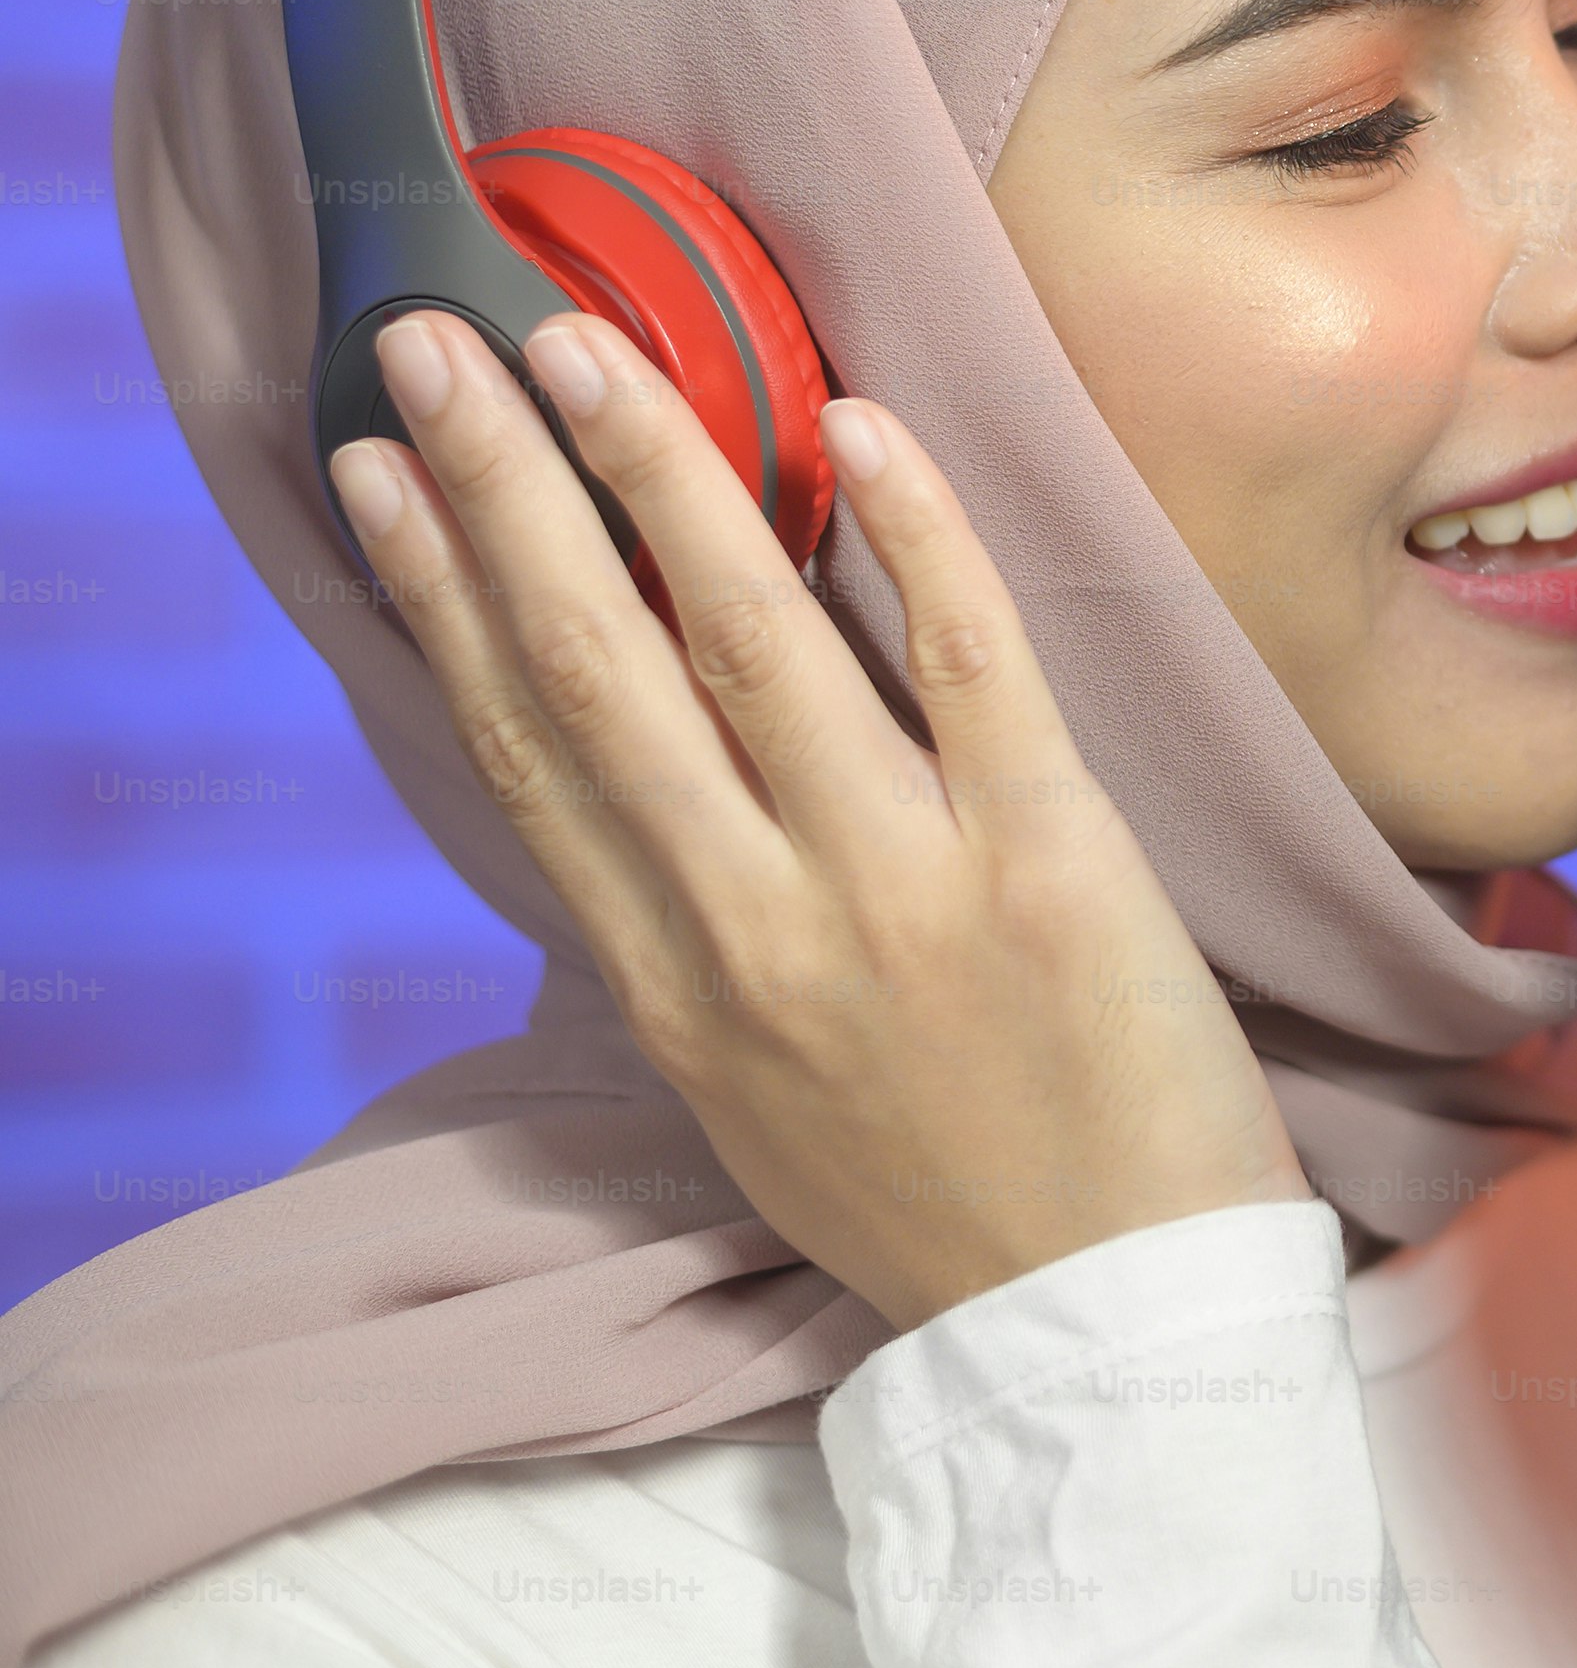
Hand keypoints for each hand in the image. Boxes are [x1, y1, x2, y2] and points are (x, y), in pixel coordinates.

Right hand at [326, 308, 1313, 1330]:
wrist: (1108, 1326)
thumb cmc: (942, 1200)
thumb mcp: (754, 1095)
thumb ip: (688, 944)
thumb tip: (631, 794)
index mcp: (675, 985)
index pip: (528, 752)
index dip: (441, 598)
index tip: (377, 472)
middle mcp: (760, 925)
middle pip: (599, 670)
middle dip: (505, 493)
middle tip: (438, 341)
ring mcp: (904, 888)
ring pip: (758, 644)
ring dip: (665, 475)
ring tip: (590, 346)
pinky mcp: (1054, 864)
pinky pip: (976, 665)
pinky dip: (915, 537)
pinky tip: (852, 424)